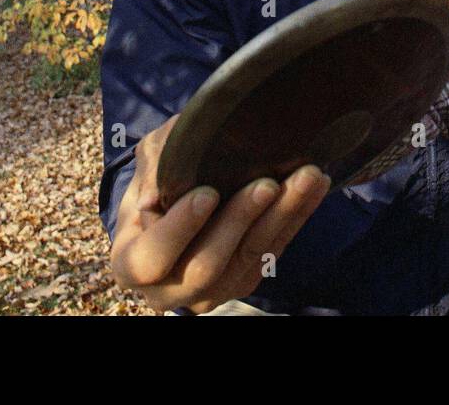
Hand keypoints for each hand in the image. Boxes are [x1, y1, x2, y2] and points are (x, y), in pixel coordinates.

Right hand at [109, 115, 331, 312]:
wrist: (180, 204)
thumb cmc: (158, 182)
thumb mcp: (149, 164)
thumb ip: (159, 160)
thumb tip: (179, 164)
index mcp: (132, 263)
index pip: (152, 257)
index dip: (179, 230)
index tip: (207, 193)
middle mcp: (171, 289)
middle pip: (207, 265)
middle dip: (240, 221)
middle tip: (267, 184)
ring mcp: (214, 289)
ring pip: (250, 257)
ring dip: (281, 216)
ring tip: (306, 177)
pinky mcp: (247, 280)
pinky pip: (275, 250)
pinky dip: (297, 216)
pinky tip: (316, 186)